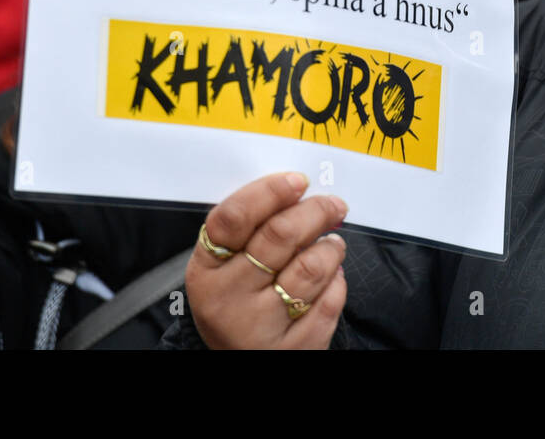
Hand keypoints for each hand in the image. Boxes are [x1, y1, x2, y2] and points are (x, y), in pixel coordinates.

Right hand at [187, 172, 348, 348]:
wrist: (239, 362)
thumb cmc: (236, 304)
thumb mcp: (223, 269)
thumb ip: (249, 231)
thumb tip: (294, 191)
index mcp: (207, 270)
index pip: (234, 217)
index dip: (270, 192)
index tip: (297, 181)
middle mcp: (230, 298)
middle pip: (279, 236)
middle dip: (315, 211)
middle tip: (332, 205)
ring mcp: (261, 326)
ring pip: (310, 267)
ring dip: (330, 248)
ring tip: (332, 244)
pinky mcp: (294, 347)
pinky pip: (329, 302)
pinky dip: (337, 282)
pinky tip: (331, 277)